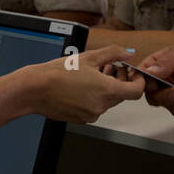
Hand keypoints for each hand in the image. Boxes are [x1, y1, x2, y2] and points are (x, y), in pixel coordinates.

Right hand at [23, 45, 145, 122]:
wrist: (35, 89)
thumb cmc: (58, 73)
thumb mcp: (89, 56)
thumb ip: (113, 53)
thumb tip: (128, 54)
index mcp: (107, 91)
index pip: (136, 92)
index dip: (138, 81)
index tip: (133, 73)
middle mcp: (101, 106)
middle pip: (122, 95)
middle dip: (120, 80)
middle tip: (111, 66)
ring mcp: (91, 115)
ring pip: (108, 101)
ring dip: (106, 88)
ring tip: (94, 74)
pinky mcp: (81, 119)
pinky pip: (95, 108)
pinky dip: (94, 97)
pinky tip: (83, 86)